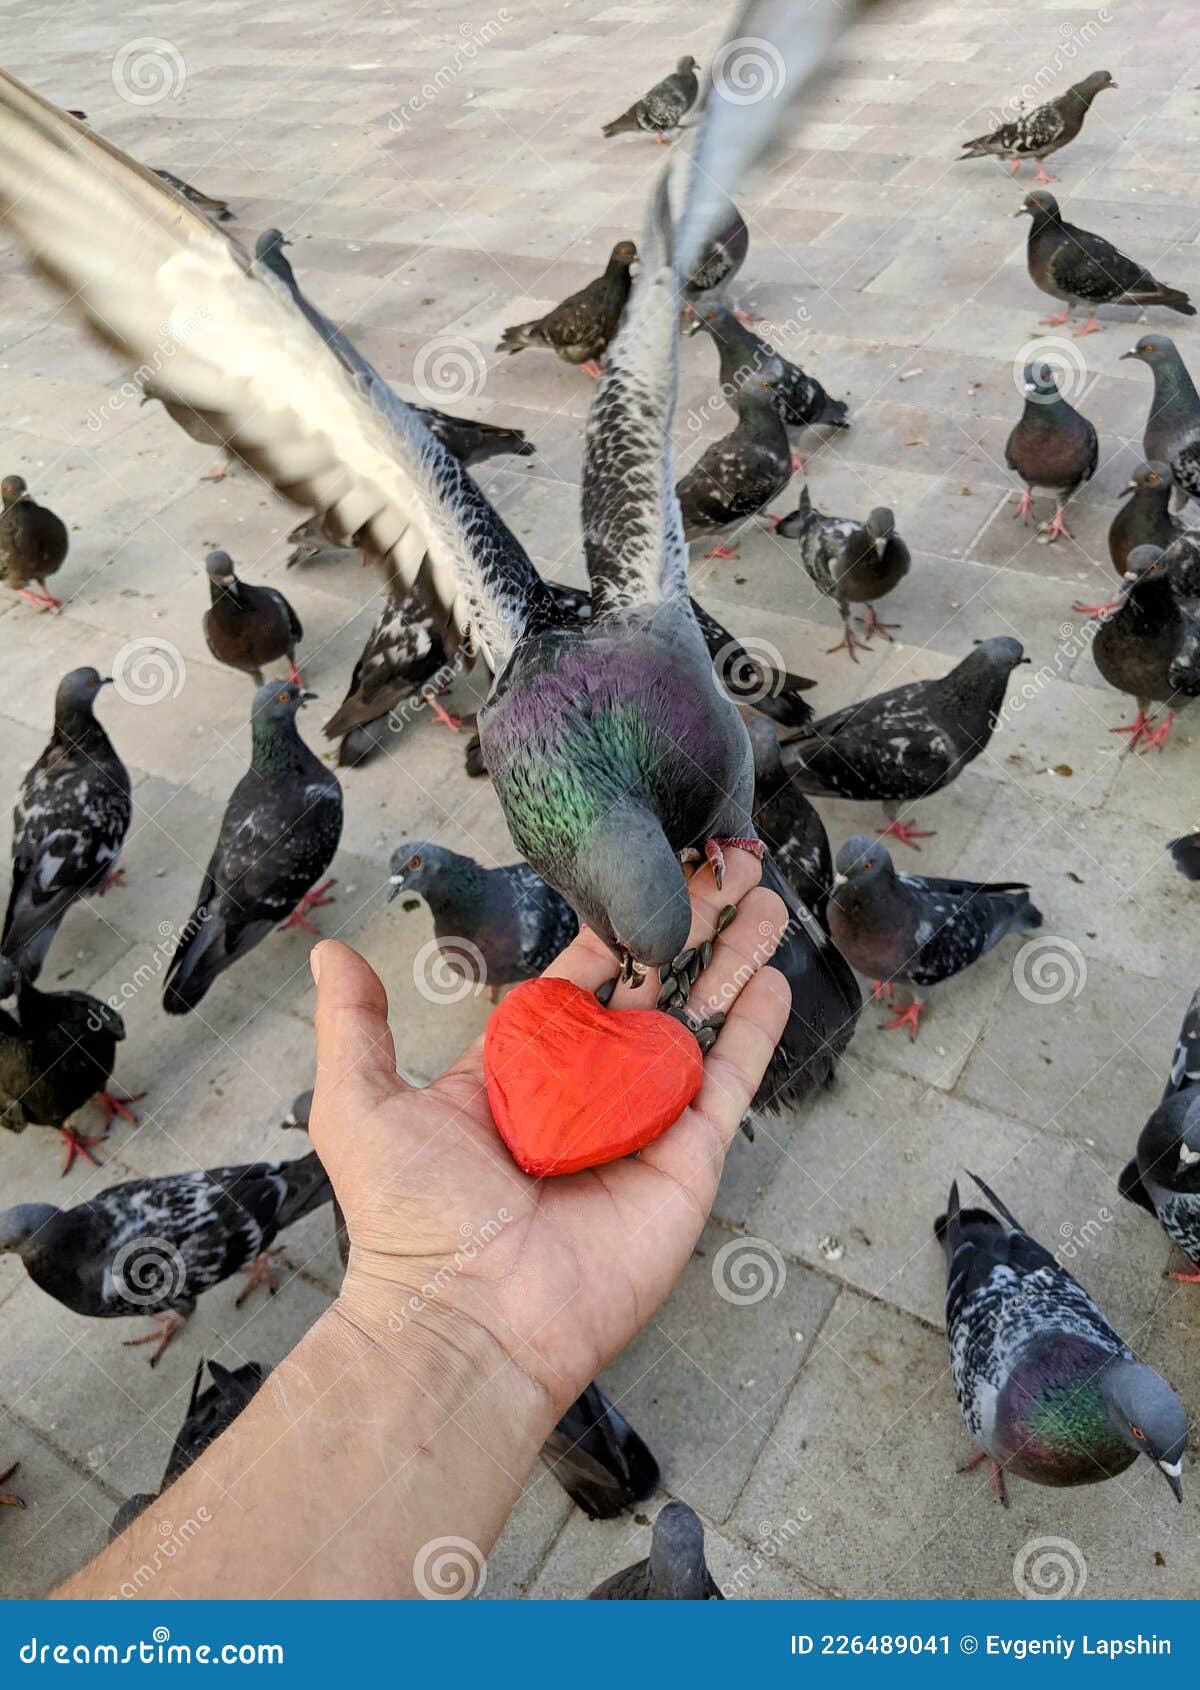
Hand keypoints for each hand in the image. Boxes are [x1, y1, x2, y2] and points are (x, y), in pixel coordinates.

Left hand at [308, 852, 787, 1416]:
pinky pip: (728, 1083)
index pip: (581, 976)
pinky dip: (755, 1030)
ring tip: (761, 897)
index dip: (615, 923)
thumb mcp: (361, 1104)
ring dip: (732, 958)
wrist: (466, 1320)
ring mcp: (642, 1121)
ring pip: (699, 1020)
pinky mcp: (686, 1161)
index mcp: (522, 1068)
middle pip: (652, 985)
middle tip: (724, 862)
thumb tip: (331, 951)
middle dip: (689, 922)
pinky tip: (772, 975)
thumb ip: (354, 1025)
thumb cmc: (410, 1223)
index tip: (643, 867)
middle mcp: (588, 1087)